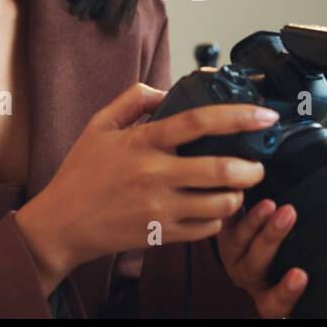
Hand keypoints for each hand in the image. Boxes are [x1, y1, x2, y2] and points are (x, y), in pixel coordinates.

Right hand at [15, 83, 277, 295]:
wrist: (61, 225)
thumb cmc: (80, 173)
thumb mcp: (99, 126)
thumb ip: (133, 100)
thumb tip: (167, 91)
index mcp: (142, 142)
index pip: (198, 121)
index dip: (238, 116)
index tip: (265, 115)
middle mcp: (154, 175)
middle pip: (221, 170)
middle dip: (252, 168)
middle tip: (258, 164)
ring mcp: (160, 208)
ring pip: (221, 204)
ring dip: (239, 195)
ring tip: (238, 187)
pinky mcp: (162, 235)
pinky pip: (207, 229)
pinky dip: (219, 218)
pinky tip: (215, 208)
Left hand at [216, 199, 307, 317]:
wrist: (265, 241)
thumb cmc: (300, 263)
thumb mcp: (313, 273)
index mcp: (271, 297)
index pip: (277, 303)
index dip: (287, 291)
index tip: (300, 275)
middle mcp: (252, 278)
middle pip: (256, 264)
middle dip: (272, 238)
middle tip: (289, 213)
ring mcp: (235, 255)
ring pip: (239, 241)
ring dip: (255, 221)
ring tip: (270, 202)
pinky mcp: (224, 232)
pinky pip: (225, 220)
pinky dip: (235, 206)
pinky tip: (243, 190)